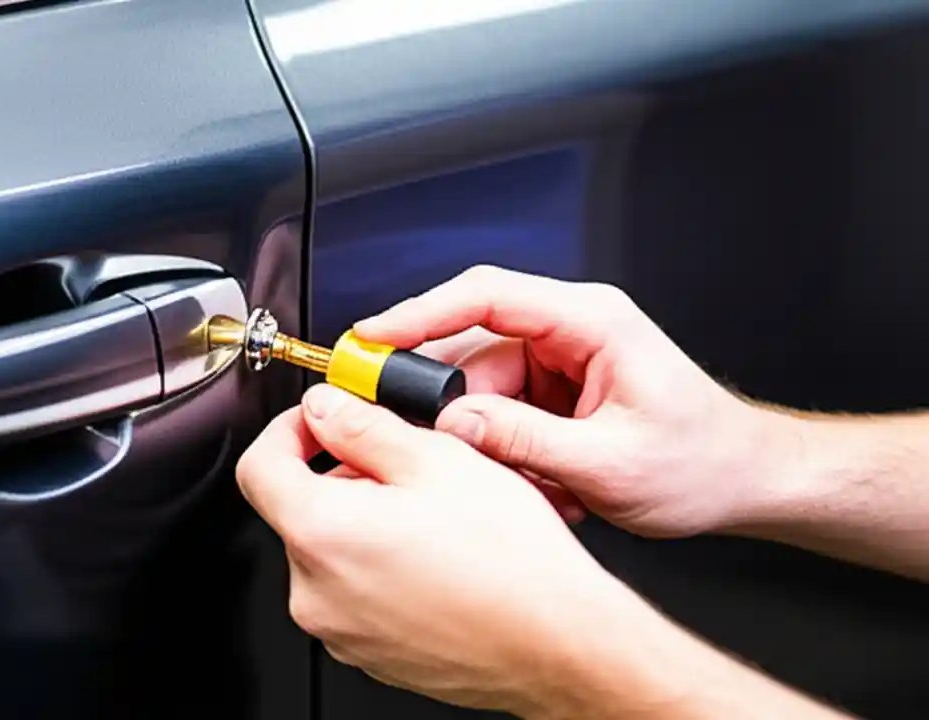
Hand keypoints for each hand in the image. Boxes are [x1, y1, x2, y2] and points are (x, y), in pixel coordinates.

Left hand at [235, 383, 652, 714]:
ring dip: (366, 522)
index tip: (321, 421)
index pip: (259, 466)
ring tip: (433, 518)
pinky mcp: (368, 654)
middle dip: (343, 476)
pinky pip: (355, 593)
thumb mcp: (437, 460)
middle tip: (406, 467)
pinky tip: (437, 558)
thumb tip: (325, 408)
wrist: (559, 646)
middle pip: (299, 509)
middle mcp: (316, 591)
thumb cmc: (512, 564)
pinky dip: (381, 565)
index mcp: (320, 534)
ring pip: (331, 551)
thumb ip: (363, 425)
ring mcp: (340, 630)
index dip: (288, 430)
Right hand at [355, 265, 791, 538]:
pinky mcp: (557, 391)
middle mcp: (573, 331)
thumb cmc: (704, 462)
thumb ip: (524, 439)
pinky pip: (503, 411)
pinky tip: (543, 482)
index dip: (420, 312)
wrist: (746, 482)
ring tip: (530, 481)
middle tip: (442, 451)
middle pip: (474, 348)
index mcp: (592, 321)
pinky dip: (509, 451)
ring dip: (490, 440)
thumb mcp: (608, 462)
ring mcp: (564, 361)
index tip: (372, 336)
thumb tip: (453, 422)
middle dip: (454, 406)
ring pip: (483, 387)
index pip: (486, 295)